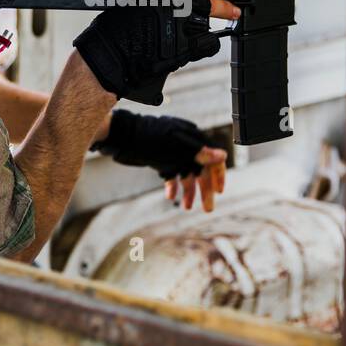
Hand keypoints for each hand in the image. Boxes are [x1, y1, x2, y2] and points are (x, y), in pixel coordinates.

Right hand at [73, 0, 240, 104]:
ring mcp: (184, 27)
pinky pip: (205, 46)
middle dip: (225, 7)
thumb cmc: (115, 27)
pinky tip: (198, 47)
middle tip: (235, 10)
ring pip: (208, 26)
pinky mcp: (186, 48)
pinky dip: (203, 47)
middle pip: (210, 4)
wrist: (113, 54)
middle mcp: (178, 6)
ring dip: (209, 29)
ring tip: (213, 34)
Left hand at [93, 109, 227, 211]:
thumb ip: (199, 153)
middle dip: (205, 190)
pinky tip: (170, 197)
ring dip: (188, 191)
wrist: (123, 136)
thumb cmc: (149, 138)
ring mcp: (173, 154)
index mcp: (193, 140)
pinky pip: (171, 175)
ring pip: (186, 175)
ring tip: (186, 207)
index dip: (218, 175)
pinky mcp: (161, 160)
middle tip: (208, 208)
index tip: (219, 191)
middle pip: (201, 170)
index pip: (213, 158)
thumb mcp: (177, 148)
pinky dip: (172, 186)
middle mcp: (185, 147)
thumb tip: (222, 155)